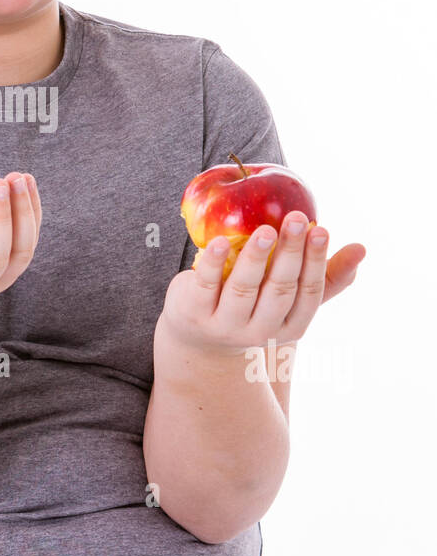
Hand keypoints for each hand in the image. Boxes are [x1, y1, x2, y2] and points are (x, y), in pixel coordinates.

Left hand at [160, 211, 366, 355]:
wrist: (198, 336)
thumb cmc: (254, 306)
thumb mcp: (289, 298)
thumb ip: (327, 276)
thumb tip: (362, 248)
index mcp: (289, 326)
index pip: (309, 293)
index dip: (317, 261)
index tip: (322, 229)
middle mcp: (259, 330)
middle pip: (280, 290)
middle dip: (290, 253)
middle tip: (298, 218)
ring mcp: (225, 325)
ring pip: (243, 289)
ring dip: (256, 257)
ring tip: (265, 229)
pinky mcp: (194, 313)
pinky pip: (206, 284)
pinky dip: (214, 261)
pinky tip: (220, 240)